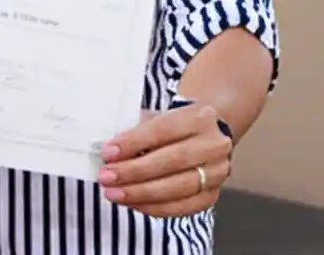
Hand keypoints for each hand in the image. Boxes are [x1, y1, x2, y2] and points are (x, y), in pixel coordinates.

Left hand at [95, 105, 232, 217]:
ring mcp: (216, 172)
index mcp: (199, 116)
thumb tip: (107, 152)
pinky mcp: (211, 196)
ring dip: (140, 193)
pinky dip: (154, 207)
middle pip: (172, 161)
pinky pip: (182, 207)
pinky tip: (132, 203)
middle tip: (106, 177)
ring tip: (114, 193)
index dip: (134, 142)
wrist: (205, 136)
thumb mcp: (157, 116)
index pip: (164, 129)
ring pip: (178, 187)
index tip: (108, 153)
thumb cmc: (173, 126)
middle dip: (134, 172)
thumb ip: (136, 131)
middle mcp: (214, 145)